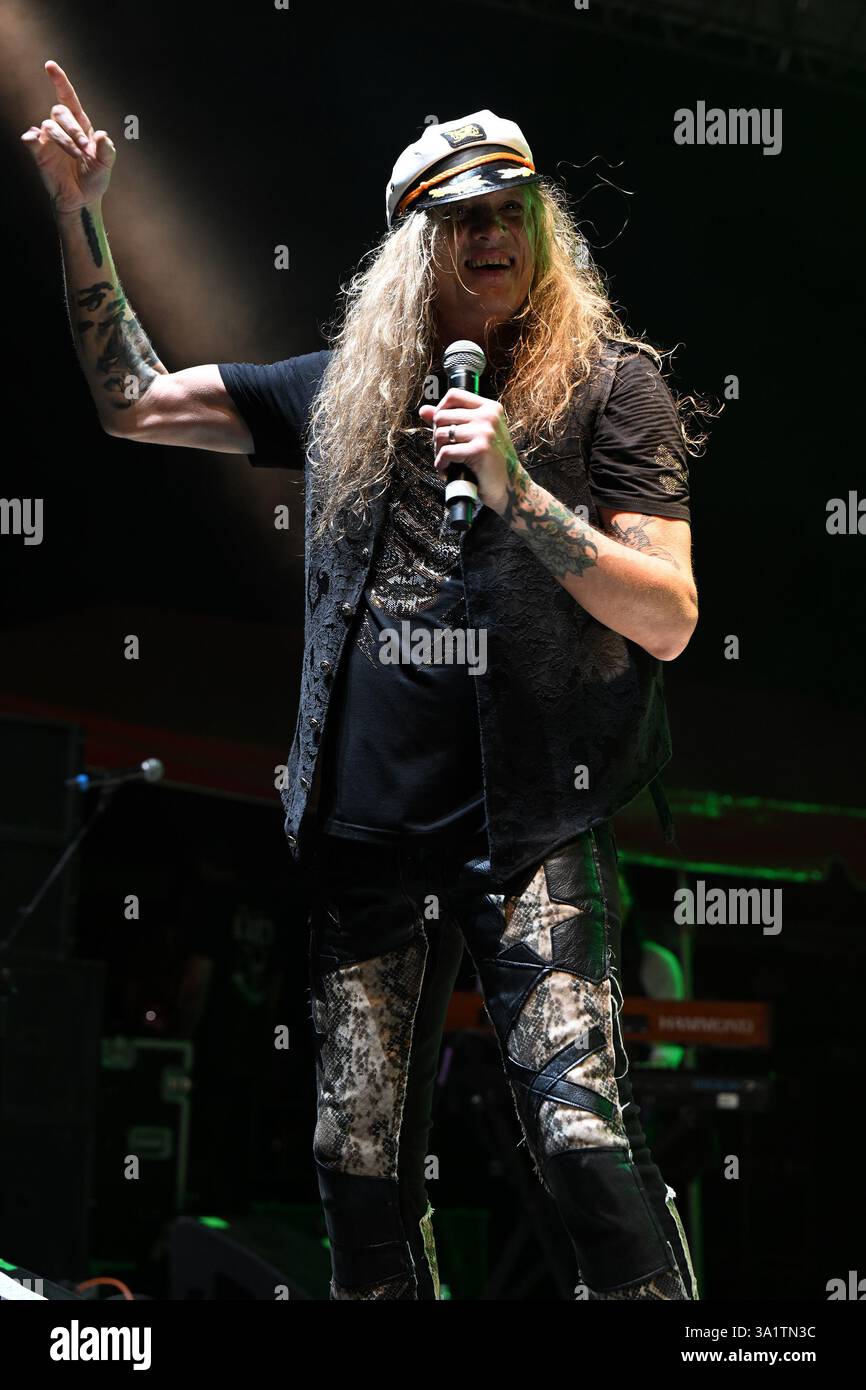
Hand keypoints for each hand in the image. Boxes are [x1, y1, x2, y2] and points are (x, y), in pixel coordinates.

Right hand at [20, 60, 115, 214]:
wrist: (83, 200)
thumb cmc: (94, 179)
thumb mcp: (106, 165)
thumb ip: (107, 151)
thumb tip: (102, 135)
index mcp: (80, 125)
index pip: (67, 98)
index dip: (59, 81)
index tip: (50, 65)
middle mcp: (62, 128)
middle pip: (59, 112)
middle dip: (74, 128)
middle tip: (85, 147)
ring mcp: (48, 139)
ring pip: (49, 126)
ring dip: (64, 140)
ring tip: (76, 156)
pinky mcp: (38, 152)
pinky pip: (30, 138)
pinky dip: (32, 138)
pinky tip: (37, 141)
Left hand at [419, 388, 520, 515]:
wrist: (509, 485)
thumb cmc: (490, 461)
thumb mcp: (473, 435)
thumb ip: (450, 420)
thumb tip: (424, 410)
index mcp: (489, 408)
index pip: (453, 395)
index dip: (440, 410)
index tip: (442, 426)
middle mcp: (489, 416)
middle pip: (442, 416)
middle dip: (437, 436)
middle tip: (445, 450)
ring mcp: (485, 432)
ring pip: (440, 434)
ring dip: (438, 451)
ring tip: (448, 461)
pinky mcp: (479, 449)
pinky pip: (446, 452)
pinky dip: (441, 464)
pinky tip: (448, 469)